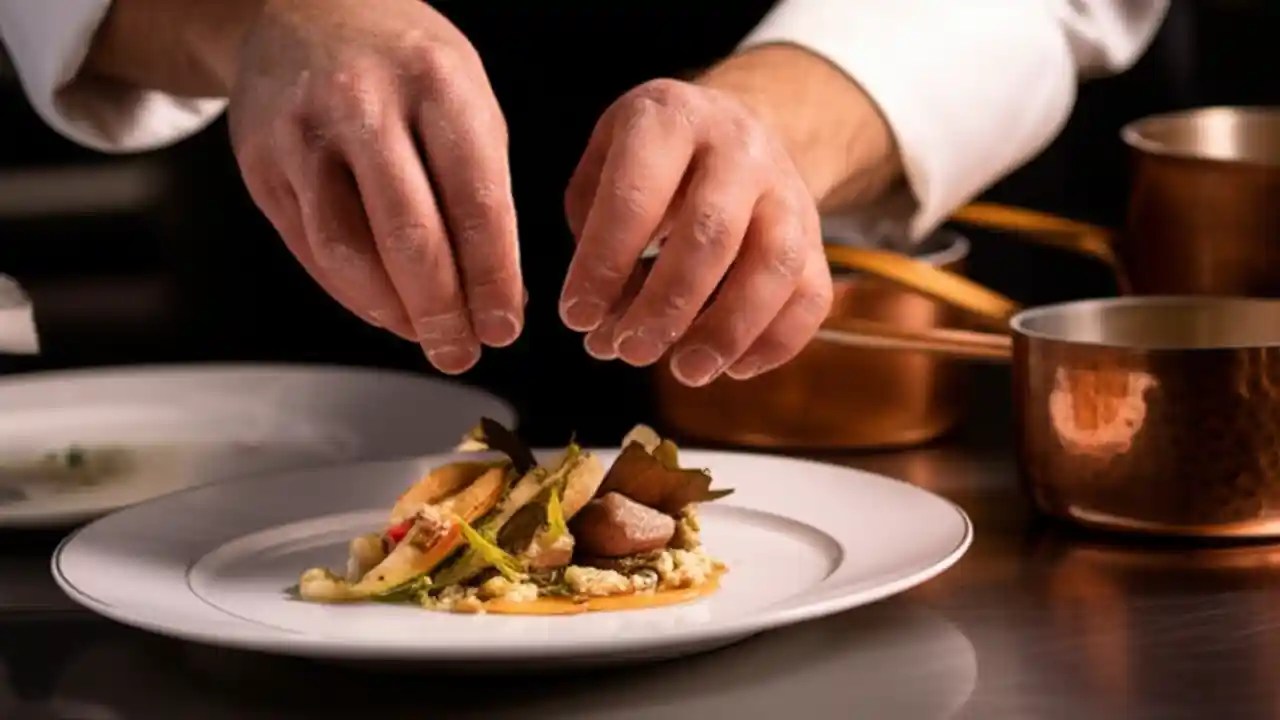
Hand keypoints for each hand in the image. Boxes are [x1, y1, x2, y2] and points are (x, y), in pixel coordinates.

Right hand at [229, 0, 520, 373]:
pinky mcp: (260, 161)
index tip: (506, 327)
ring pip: (348, 251)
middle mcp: (363, 103)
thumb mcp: (465, 102)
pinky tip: (384, 310)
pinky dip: (352, 293)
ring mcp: (302, 131)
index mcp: (436, 84)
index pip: (474, 201)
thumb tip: (498, 294)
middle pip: (408, 235)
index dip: (493, 277)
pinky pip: (309, 248)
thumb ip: (481, 192)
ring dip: (393, 313)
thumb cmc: (405, 66)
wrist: (304, 8)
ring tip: (426, 338)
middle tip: (462, 352)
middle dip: (443, 311)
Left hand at [561, 79, 832, 386]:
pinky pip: (812, 295)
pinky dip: (777, 341)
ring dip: (729, 329)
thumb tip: (603, 326)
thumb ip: (594, 239)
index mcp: (671, 119)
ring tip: (686, 371)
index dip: (603, 264)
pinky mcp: (816, 233)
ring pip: (774, 264)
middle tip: (630, 351)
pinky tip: (733, 368)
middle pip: (712, 232)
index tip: (576, 317)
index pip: (636, 196)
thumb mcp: (605, 167)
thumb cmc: (653, 164)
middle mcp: (739, 146)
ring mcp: (787, 189)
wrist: (734, 127)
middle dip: (666, 304)